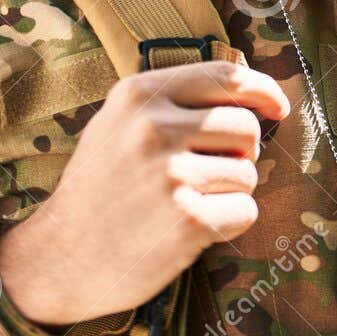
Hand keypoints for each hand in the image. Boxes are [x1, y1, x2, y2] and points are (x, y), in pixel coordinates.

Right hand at [0, 59, 289, 326]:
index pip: (224, 76)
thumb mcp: (116, 124)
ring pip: (248, 172)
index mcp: (138, 95)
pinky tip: (191, 230)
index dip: (262, 89)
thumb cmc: (98, 189)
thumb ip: (171, 102)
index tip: (277, 106)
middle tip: (206, 175)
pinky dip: (229, 223)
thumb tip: (248, 92)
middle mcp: (154, 127)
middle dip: (241, 153)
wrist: (58, 259)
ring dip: (230, 192)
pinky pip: (245, 211)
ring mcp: (171, 174)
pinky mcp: (188, 219)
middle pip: (246, 126)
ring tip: (184, 204)